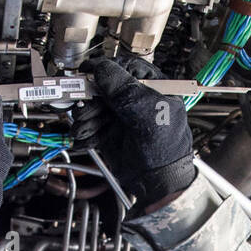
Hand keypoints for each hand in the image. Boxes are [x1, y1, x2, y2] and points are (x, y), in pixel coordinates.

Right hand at [71, 56, 196, 208]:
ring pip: (94, 106)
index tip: (88, 72)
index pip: (125, 68)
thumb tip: (103, 69)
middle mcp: (135, 99)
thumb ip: (125, 89)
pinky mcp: (109, 132)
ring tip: (84, 127)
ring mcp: (121, 115)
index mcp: (153, 87)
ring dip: (86, 117)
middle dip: (92, 99)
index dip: (105, 70)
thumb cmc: (165, 150)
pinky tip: (86, 138)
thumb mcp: (147, 113)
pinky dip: (86, 132)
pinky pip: (91, 125)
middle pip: (104, 86)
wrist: (158, 182)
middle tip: (86, 107)